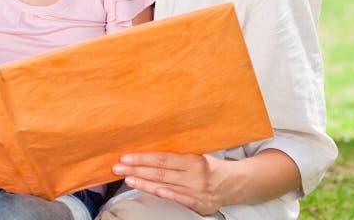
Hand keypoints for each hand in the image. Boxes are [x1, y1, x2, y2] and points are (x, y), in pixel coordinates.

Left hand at [112, 152, 231, 214]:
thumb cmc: (210, 167)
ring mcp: (196, 189)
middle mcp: (193, 173)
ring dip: (144, 182)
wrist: (235, 183)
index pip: (162, 157)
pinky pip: (181, 199)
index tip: (126, 157)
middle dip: (136, 169)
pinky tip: (154, 191)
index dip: (143, 157)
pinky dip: (168, 194)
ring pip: (166, 185)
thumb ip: (177, 155)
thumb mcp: (197, 155)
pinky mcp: (199, 204)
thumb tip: (150, 150)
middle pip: (160, 171)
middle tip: (117, 167)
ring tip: (127, 178)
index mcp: (192, 159)